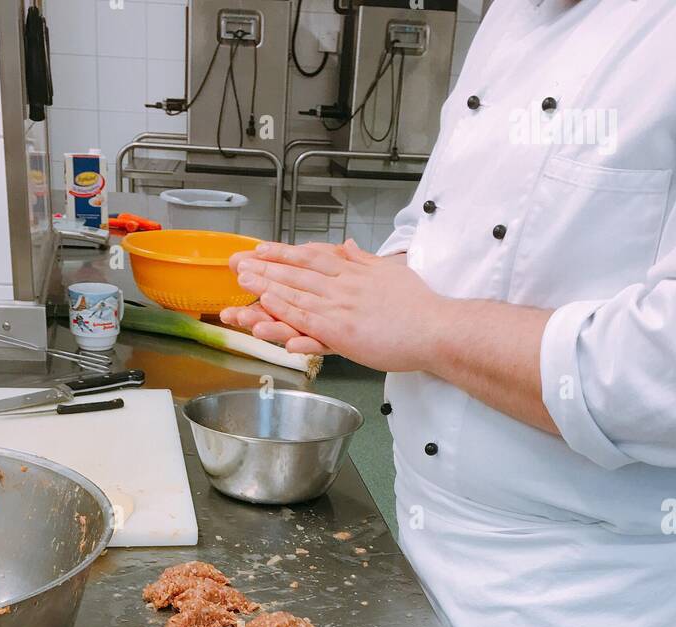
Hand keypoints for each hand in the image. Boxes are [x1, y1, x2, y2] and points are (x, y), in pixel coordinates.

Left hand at [227, 240, 442, 371]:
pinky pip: (308, 319)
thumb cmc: (420, 306)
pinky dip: (286, 312)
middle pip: (298, 272)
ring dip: (267, 286)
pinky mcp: (343, 332)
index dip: (284, 252)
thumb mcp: (391, 271)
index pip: (312, 257)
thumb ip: (365, 260)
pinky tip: (268, 305)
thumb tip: (349, 245)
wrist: (437, 328)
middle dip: (266, 266)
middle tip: (239, 262)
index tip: (262, 249)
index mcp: (354, 272)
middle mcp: (344, 286)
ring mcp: (342, 308)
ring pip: (297, 294)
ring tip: (244, 280)